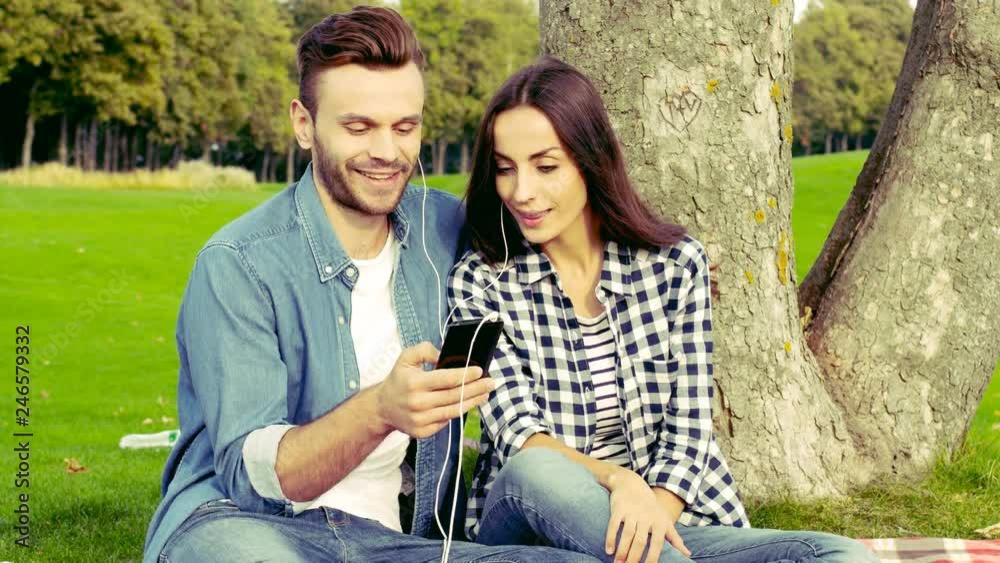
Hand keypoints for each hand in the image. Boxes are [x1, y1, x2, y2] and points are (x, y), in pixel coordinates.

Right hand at [373, 342, 493, 437]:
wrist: (382, 407)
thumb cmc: (399, 379)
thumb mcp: (406, 357)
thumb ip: (425, 350)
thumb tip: (445, 356)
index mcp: (414, 383)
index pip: (447, 379)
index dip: (466, 375)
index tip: (480, 370)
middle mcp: (417, 403)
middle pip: (454, 396)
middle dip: (476, 388)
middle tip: (491, 382)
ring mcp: (420, 420)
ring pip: (453, 411)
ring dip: (473, 402)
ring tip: (485, 394)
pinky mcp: (422, 432)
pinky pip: (446, 421)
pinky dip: (457, 412)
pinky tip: (467, 403)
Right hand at [604, 469, 690, 562]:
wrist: (633, 485)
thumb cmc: (652, 509)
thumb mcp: (665, 521)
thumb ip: (675, 539)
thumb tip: (688, 554)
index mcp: (659, 522)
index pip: (657, 543)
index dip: (652, 557)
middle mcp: (646, 517)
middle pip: (640, 541)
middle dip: (633, 557)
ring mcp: (632, 512)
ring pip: (627, 534)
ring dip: (621, 550)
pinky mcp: (619, 508)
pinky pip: (614, 524)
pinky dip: (611, 537)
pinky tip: (608, 550)